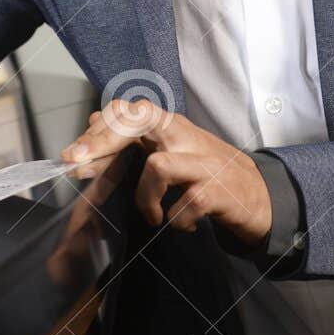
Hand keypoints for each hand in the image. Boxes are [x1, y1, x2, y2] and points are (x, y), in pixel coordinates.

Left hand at [61, 102, 272, 246]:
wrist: (260, 195)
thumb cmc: (209, 172)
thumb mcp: (175, 150)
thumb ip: (139, 137)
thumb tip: (95, 121)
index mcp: (171, 127)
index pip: (130, 110)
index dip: (99, 129)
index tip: (73, 155)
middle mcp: (185, 137)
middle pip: (141, 119)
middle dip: (104, 141)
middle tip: (78, 167)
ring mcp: (202, 163)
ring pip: (157, 166)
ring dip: (145, 197)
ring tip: (153, 215)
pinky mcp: (216, 191)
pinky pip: (184, 206)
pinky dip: (176, 220)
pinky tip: (181, 223)